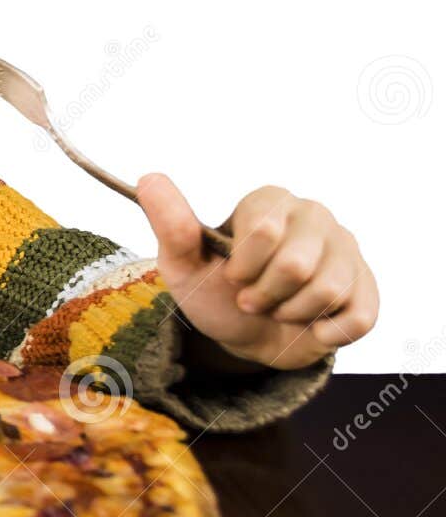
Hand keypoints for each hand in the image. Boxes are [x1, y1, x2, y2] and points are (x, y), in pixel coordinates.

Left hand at [136, 174, 377, 370]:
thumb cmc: (214, 294)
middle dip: (263, 294)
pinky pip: (357, 317)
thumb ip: (171, 225)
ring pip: (326, 291)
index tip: (232, 276)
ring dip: (289, 313)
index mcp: (270, 202)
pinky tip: (310, 325)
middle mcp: (314, 215)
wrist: (245, 338)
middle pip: (296, 264)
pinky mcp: (367, 289)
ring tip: (278, 308)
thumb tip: (149, 178)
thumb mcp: (183, 265)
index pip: (263, 231)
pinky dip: (324, 332)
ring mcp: (346, 250)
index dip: (241, 268)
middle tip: (252, 298)